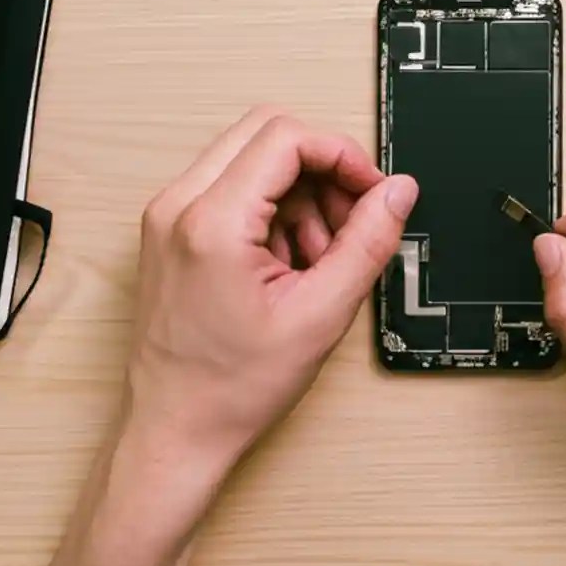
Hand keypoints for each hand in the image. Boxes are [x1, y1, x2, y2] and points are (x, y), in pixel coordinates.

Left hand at [50, 108, 416, 565]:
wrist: (176, 430)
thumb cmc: (230, 388)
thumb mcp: (321, 315)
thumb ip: (367, 243)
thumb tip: (397, 192)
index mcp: (211, 222)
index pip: (287, 138)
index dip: (342, 155)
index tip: (372, 192)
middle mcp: (179, 206)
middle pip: (267, 134)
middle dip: (322, 169)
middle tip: (350, 220)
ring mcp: (169, 217)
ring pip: (252, 158)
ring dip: (299, 193)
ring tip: (317, 258)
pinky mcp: (171, 230)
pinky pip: (233, 188)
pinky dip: (273, 211)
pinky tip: (289, 264)